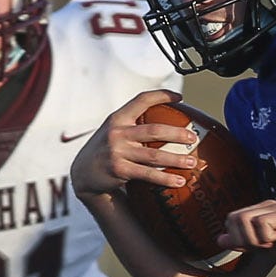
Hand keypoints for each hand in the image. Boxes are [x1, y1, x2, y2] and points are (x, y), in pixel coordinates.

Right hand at [70, 89, 193, 197]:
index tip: (180, 97)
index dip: (162, 95)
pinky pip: (147, 174)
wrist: (83, 173)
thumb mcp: (114, 131)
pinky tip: (178, 181)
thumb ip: (133, 125)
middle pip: (154, 130)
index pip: (141, 100)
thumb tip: (167, 125)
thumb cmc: (105, 150)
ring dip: (176, 159)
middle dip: (177, 133)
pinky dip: (165, 178)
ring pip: (154, 155)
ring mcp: (118, 151)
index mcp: (118, 118)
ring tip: (192, 162)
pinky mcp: (119, 170)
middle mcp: (117, 132)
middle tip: (193, 137)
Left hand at [219, 200, 275, 267]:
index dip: (236, 237)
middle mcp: (265, 206)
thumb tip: (219, 239)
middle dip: (242, 239)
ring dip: (254, 239)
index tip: (253, 247)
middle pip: (234, 218)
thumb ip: (242, 243)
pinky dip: (265, 237)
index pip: (230, 219)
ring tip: (270, 243)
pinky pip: (262, 223)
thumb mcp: (261, 248)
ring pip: (245, 220)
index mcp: (258, 211)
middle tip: (261, 246)